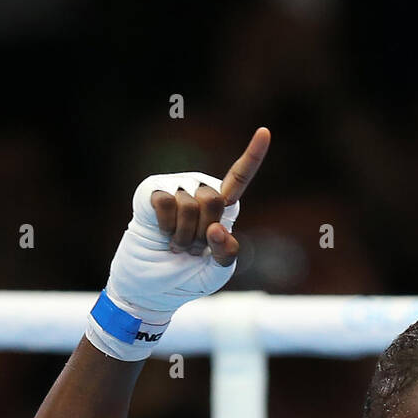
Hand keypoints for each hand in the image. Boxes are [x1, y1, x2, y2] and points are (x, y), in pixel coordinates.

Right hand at [147, 126, 269, 268]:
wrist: (152, 285)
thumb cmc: (187, 275)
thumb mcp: (217, 272)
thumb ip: (226, 253)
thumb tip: (217, 228)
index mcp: (221, 206)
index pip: (239, 179)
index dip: (252, 156)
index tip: (265, 132)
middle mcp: (199, 190)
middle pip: (213, 201)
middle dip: (203, 233)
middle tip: (192, 247)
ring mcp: (176, 188)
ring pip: (190, 205)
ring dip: (184, 236)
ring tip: (177, 243)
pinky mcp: (154, 191)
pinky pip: (167, 204)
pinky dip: (166, 227)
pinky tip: (162, 233)